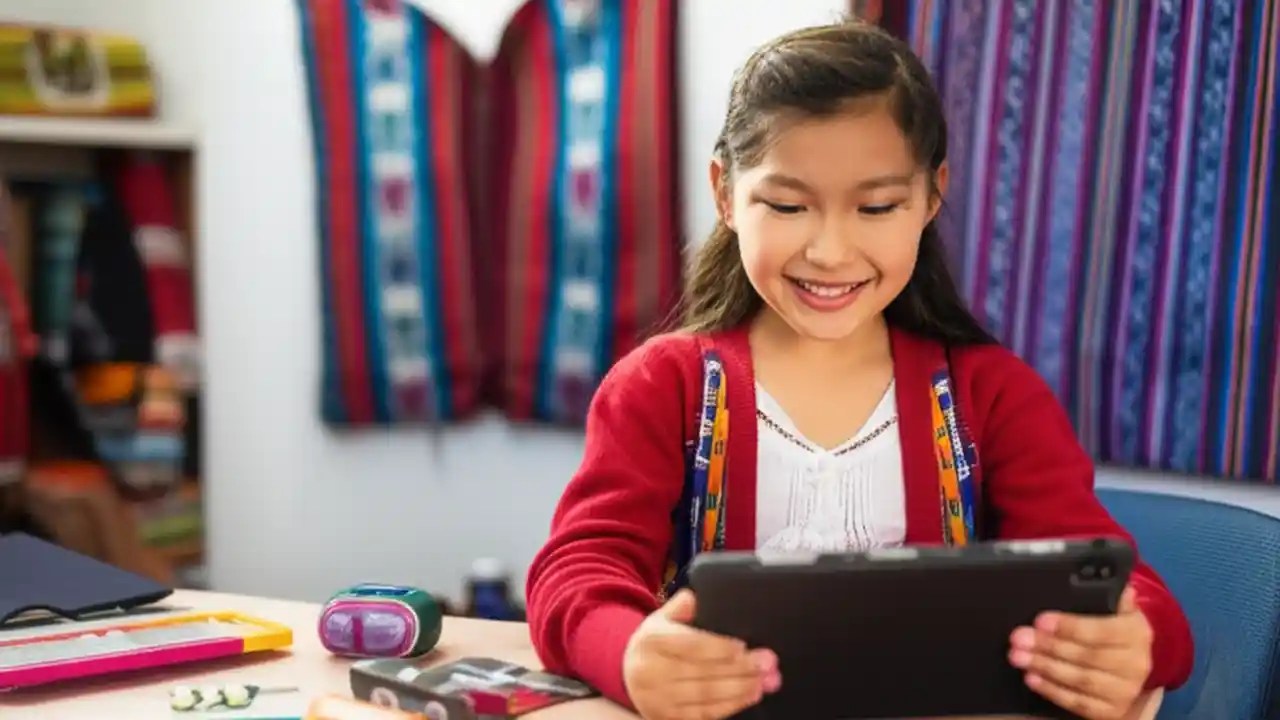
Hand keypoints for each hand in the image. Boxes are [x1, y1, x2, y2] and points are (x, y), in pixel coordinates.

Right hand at [623, 589, 780, 719]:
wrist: (629, 674)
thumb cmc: (654, 644)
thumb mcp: (661, 618)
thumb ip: (680, 606)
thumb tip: (695, 598)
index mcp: (653, 641)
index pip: (691, 645)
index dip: (719, 647)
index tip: (744, 646)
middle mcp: (652, 672)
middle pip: (703, 672)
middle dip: (740, 669)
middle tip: (767, 663)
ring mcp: (660, 699)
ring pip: (706, 695)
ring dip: (741, 689)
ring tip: (765, 681)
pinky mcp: (668, 717)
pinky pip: (704, 714)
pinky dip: (731, 706)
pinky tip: (750, 696)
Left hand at [1008, 586, 1153, 719]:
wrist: (1132, 666)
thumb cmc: (1116, 631)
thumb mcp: (1118, 610)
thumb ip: (1111, 596)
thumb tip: (1118, 586)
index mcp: (1137, 633)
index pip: (1101, 631)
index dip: (1070, 626)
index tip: (1040, 620)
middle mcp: (1135, 664)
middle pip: (1087, 656)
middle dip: (1048, 646)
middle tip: (1019, 638)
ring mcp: (1125, 691)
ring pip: (1080, 680)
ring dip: (1045, 667)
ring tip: (1018, 656)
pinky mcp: (1112, 711)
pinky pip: (1078, 703)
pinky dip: (1052, 691)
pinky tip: (1032, 678)